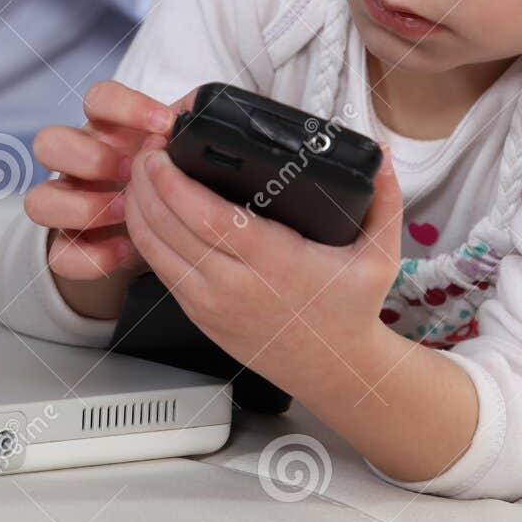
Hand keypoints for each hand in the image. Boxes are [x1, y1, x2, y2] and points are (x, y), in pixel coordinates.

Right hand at [23, 80, 182, 318]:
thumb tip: (202, 111)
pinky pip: (58, 254)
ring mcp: (66, 204)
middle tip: (130, 171)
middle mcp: (77, 163)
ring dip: (84, 207)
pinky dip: (91, 256)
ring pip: (38, 200)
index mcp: (107, 130)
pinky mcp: (68, 245)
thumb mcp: (177, 152)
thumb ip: (185, 131)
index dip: (126, 107)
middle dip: (91, 157)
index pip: (97, 99)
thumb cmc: (164, 181)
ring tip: (125, 212)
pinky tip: (124, 250)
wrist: (159, 233)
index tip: (164, 125)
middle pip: (48, 142)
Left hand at [122, 144, 402, 391]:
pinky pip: (159, 270)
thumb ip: (385, 200)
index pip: (207, 219)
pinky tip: (144, 209)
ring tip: (138, 172)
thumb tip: (383, 155)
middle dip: (145, 185)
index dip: (174, 184)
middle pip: (167, 229)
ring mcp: (210, 303)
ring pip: (153, 250)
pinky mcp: (198, 314)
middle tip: (143, 149)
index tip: (162, 153)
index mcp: (274, 263)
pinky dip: (144, 236)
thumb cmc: (351, 310)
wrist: (335, 371)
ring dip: (136, 208)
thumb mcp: (380, 256)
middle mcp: (233, 285)